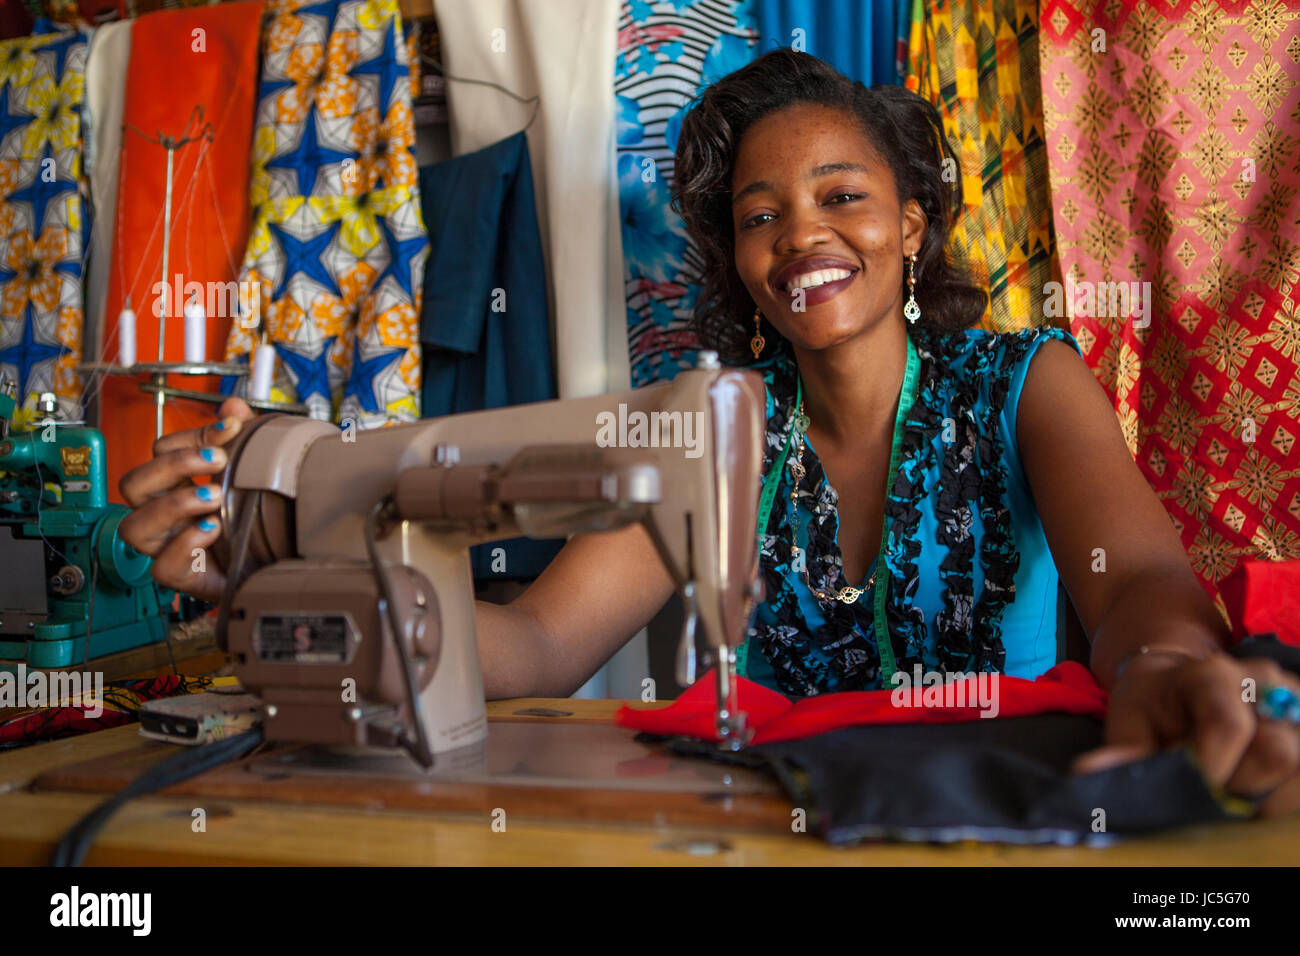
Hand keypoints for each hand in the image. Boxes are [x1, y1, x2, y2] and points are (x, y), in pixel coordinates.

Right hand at [118, 397, 256, 601]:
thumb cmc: (260, 517)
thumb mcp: (256, 471)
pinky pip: (162, 568)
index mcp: (176, 485)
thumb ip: (243, 437)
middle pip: (133, 483)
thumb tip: (233, 406)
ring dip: (173, 506)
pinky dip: (185, 546)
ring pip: (134, 528)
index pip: (160, 451)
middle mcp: (164, 516)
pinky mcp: (185, 579)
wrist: (282, 563)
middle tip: (218, 460)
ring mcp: (168, 548)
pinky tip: (214, 530)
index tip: (232, 428)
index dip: (192, 436)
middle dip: (172, 466)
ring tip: (216, 498)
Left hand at [1075, 651, 1299, 816]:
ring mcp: (1292, 703)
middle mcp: (1262, 683)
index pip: (1229, 726)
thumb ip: (1121, 754)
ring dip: (1264, 795)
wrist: (1173, 684)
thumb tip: (1090, 774)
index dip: (1213, 769)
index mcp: (1211, 675)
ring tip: (1225, 792)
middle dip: (1240, 787)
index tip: (1190, 794)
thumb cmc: (1148, 708)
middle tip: (1206, 796)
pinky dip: (1278, 795)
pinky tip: (1248, 793)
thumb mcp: (1126, 725)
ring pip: (1298, 768)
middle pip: (1277, 751)